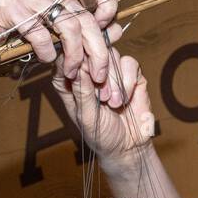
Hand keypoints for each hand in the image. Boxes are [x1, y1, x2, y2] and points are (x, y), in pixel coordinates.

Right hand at [0, 0, 122, 101]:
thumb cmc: (16, 32)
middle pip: (87, 17)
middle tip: (100, 75)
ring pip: (70, 26)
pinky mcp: (14, 8)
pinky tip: (44, 60)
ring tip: (70, 72)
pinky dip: (47, 53)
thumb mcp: (54, 31)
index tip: (110, 32)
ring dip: (75, 57)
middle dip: (98, 51)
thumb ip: (83, 29)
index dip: (110, 6)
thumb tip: (118, 30)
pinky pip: (42, 34)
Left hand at [55, 52, 155, 168]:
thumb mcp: (86, 115)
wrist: (128, 146)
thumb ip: (82, 90)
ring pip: (111, 54)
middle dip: (98, 72)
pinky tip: (125, 99)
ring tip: (113, 103)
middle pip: (91, 50)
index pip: (67, 57)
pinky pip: (129, 63)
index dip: (75, 59)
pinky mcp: (130, 74)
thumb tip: (77, 64)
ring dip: (113, 80)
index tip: (83, 73)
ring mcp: (111, 71)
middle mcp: (89, 71)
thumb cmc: (100, 134)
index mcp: (71, 80)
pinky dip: (128, 81)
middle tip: (102, 97)